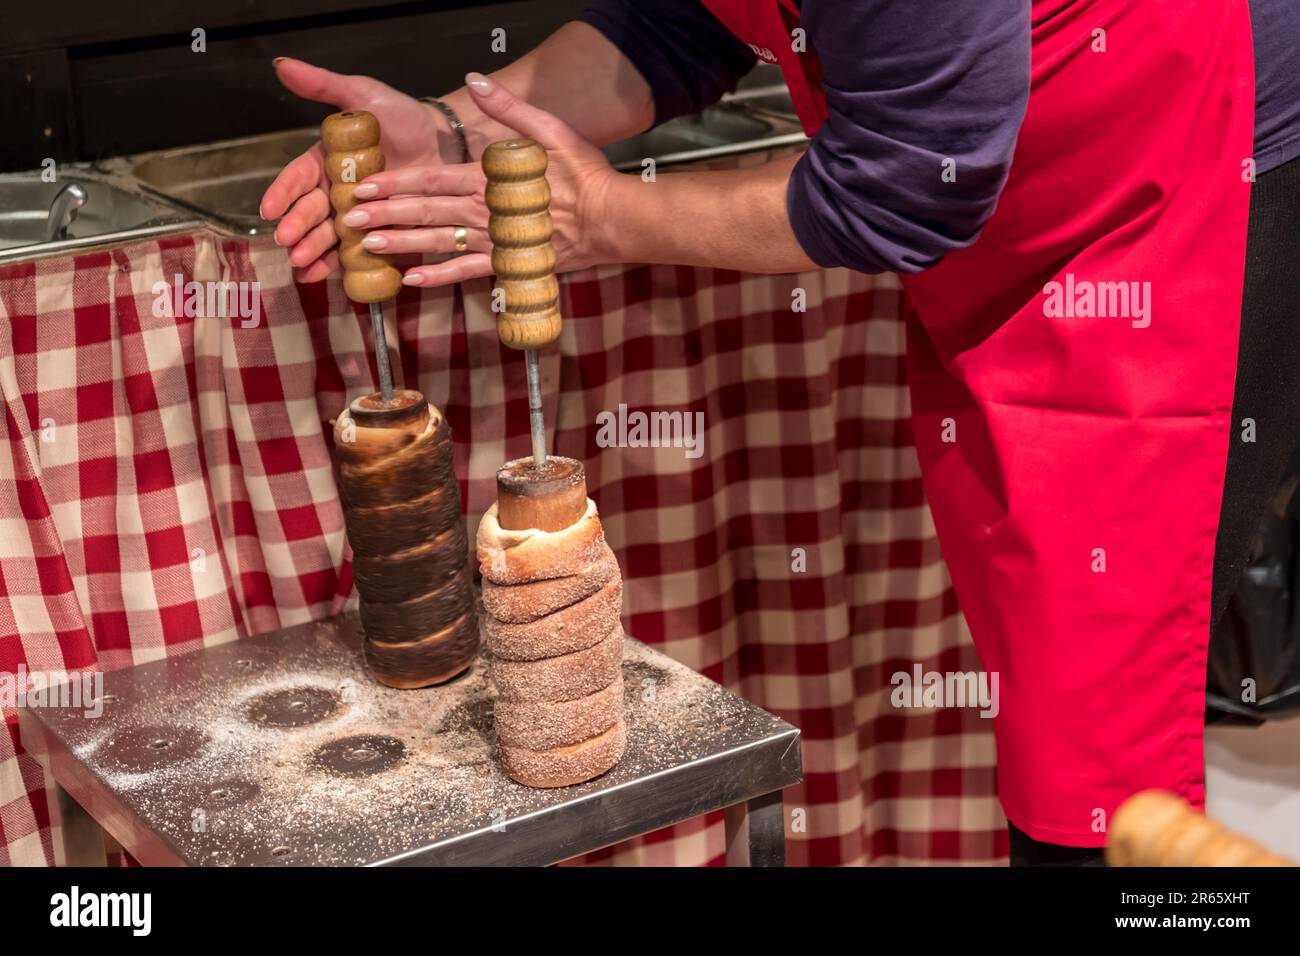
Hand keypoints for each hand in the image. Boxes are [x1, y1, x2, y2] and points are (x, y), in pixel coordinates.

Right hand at [259, 58, 449, 281]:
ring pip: (329, 236)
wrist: (442, 141)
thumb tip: (282, 65)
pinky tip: (328, 277)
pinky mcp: (380, 233)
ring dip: (314, 251)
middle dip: (298, 228)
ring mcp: (357, 215)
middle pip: (311, 212)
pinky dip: (343, 266)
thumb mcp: (362, 94)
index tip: (269, 210)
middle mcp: (336, 191)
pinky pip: (359, 251)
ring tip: (303, 265)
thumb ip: (324, 85)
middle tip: (287, 242)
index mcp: (325, 160)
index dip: (283, 193)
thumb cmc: (400, 116)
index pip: (298, 177)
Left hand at [348, 72, 618, 289]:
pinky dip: (439, 276)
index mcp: (489, 177)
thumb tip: (474, 79)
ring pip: (438, 242)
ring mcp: (494, 240)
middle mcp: (485, 210)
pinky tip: (411, 279)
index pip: (432, 178)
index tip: (363, 185)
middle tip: (348, 218)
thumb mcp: (550, 129)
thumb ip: (508, 107)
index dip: (395, 182)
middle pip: (426, 211)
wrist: (612, 220)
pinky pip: (467, 271)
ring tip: (368, 246)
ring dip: (402, 244)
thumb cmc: (584, 175)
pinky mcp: (506, 262)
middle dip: (384, 214)